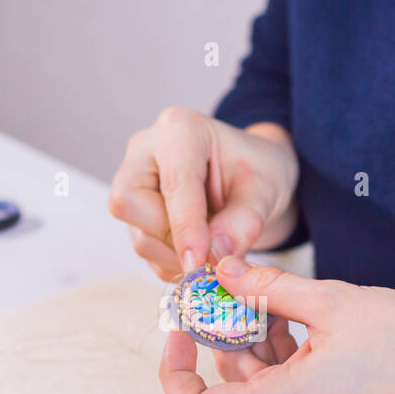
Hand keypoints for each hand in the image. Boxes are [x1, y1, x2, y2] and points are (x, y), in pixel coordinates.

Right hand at [108, 107, 298, 279]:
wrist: (250, 178)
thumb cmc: (257, 172)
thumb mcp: (266, 191)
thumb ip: (244, 223)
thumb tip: (215, 256)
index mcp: (181, 130)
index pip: (173, 182)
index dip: (185, 226)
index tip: (200, 262)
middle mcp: (146, 152)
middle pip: (128, 204)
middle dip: (171, 237)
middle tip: (210, 249)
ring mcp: (135, 182)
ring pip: (137, 234)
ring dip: (175, 257)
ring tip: (212, 250)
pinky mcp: (135, 213)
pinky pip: (146, 250)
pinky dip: (173, 263)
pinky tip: (199, 251)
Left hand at [159, 257, 394, 393]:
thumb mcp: (333, 301)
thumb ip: (268, 288)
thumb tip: (223, 272)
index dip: (173, 372)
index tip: (178, 332)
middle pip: (232, 387)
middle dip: (226, 337)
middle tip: (234, 288)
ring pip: (262, 389)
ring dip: (259, 345)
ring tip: (279, 299)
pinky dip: (286, 361)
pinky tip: (306, 324)